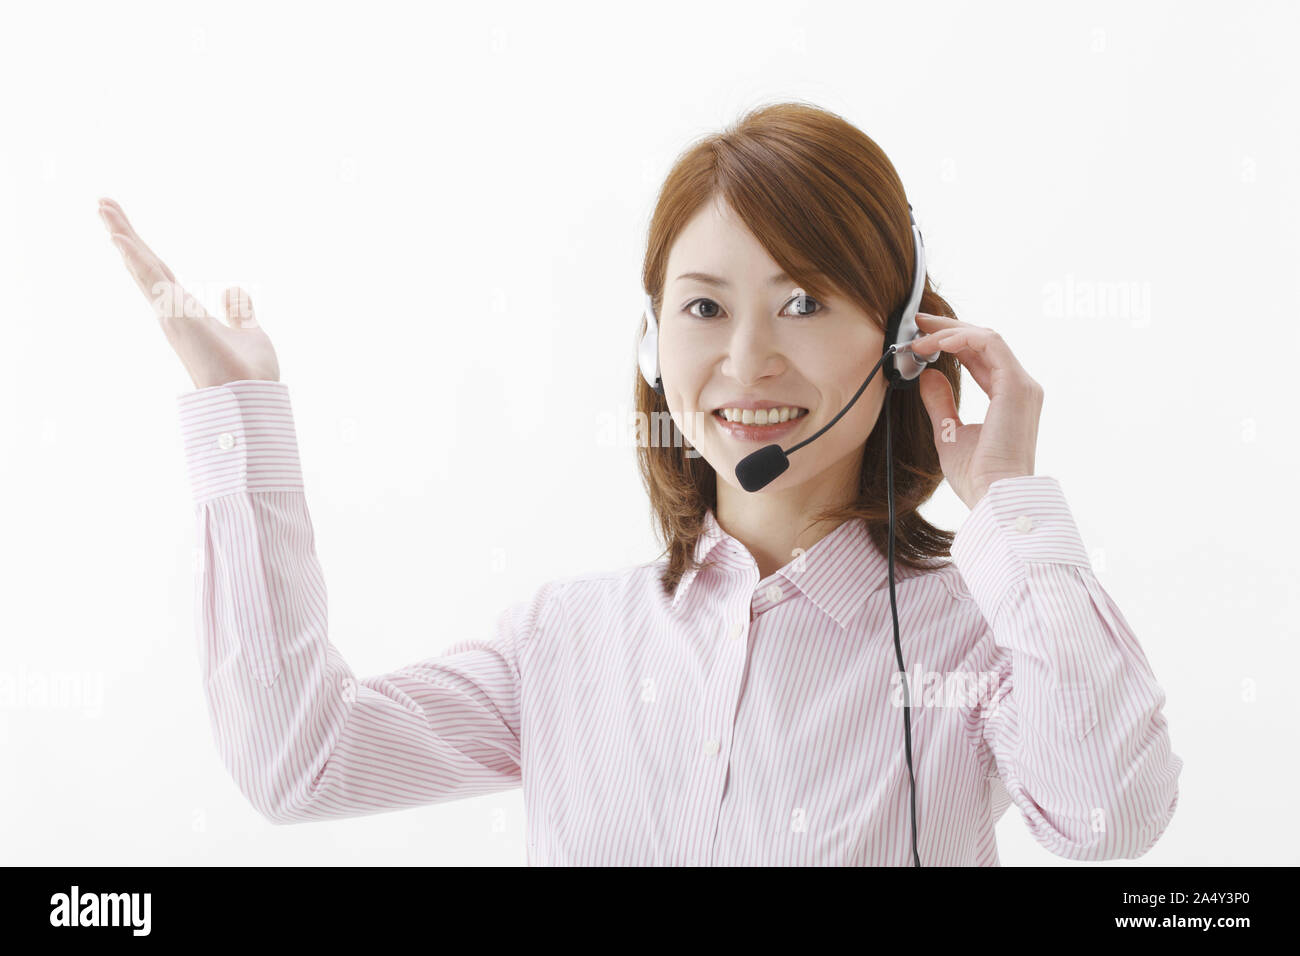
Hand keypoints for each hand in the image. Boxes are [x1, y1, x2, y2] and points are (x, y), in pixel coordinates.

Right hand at [98, 197, 279, 388]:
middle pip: (144, 265)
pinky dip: (136, 259)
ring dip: (123, 236)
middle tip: (104, 204)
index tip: (125, 230)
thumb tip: (232, 290)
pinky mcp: (176, 315)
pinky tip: (121, 238)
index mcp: (187, 314)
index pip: (161, 274)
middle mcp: (173, 312)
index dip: (143, 252)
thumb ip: (238, 312)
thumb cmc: (250, 376)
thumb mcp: (249, 333)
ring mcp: (171, 313)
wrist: (250, 399)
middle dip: (124, 234)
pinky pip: (153, 281)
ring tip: (104, 206)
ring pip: (142, 267)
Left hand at [910, 313, 1042, 510]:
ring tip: (920, 336)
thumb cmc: (977, 476)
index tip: (921, 339)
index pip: (980, 357)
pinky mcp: (1016, 385)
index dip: (951, 343)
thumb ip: (940, 403)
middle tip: (918, 323)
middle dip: (949, 329)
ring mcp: (1022, 384)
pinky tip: (936, 343)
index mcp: (1008, 397)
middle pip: (984, 342)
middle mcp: (1020, 387)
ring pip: (986, 338)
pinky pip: (989, 345)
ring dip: (950, 332)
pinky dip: (961, 338)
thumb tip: (927, 376)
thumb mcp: (949, 433)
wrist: (994, 496)